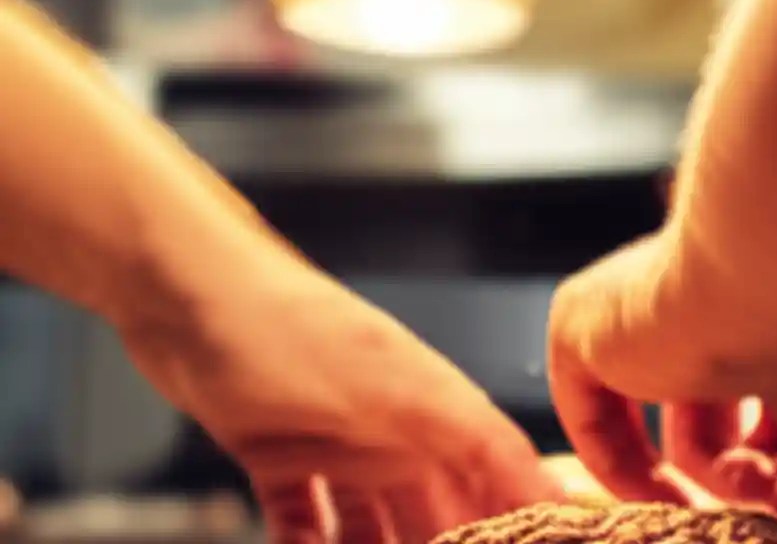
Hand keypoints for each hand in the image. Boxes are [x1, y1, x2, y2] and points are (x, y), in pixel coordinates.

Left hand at [118, 255, 562, 542]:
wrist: (187, 293)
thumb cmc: (290, 327)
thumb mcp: (399, 391)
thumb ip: (477, 441)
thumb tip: (554, 488)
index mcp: (433, 405)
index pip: (499, 471)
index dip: (520, 515)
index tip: (536, 543)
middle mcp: (393, 426)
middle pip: (436, 508)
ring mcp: (335, 442)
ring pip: (372, 526)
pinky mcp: (278, 454)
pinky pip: (304, 523)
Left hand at [547, 233, 776, 527]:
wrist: (770, 275)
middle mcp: (720, 317)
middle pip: (729, 428)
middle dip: (750, 478)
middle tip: (766, 496)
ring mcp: (656, 322)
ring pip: (672, 428)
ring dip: (706, 477)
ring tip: (733, 481)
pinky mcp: (587, 329)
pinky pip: (592, 419)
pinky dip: (622, 471)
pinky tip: (660, 499)